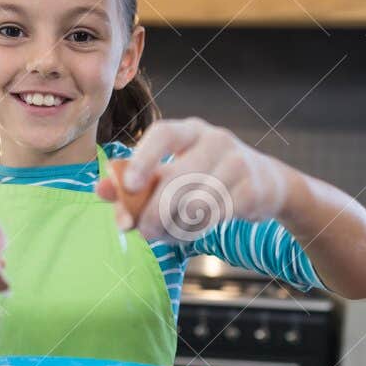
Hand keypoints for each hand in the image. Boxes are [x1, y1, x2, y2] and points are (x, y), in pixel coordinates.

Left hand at [95, 118, 287, 242]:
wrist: (264, 184)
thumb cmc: (205, 176)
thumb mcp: (172, 172)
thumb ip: (133, 183)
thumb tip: (100, 191)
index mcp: (190, 130)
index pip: (164, 134)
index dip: (144, 158)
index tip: (128, 184)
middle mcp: (216, 140)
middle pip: (178, 178)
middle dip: (155, 211)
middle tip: (144, 232)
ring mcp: (237, 164)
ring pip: (196, 204)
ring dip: (175, 227)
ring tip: (165, 234)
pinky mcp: (252, 191)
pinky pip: (215, 217)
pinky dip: (195, 230)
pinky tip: (188, 232)